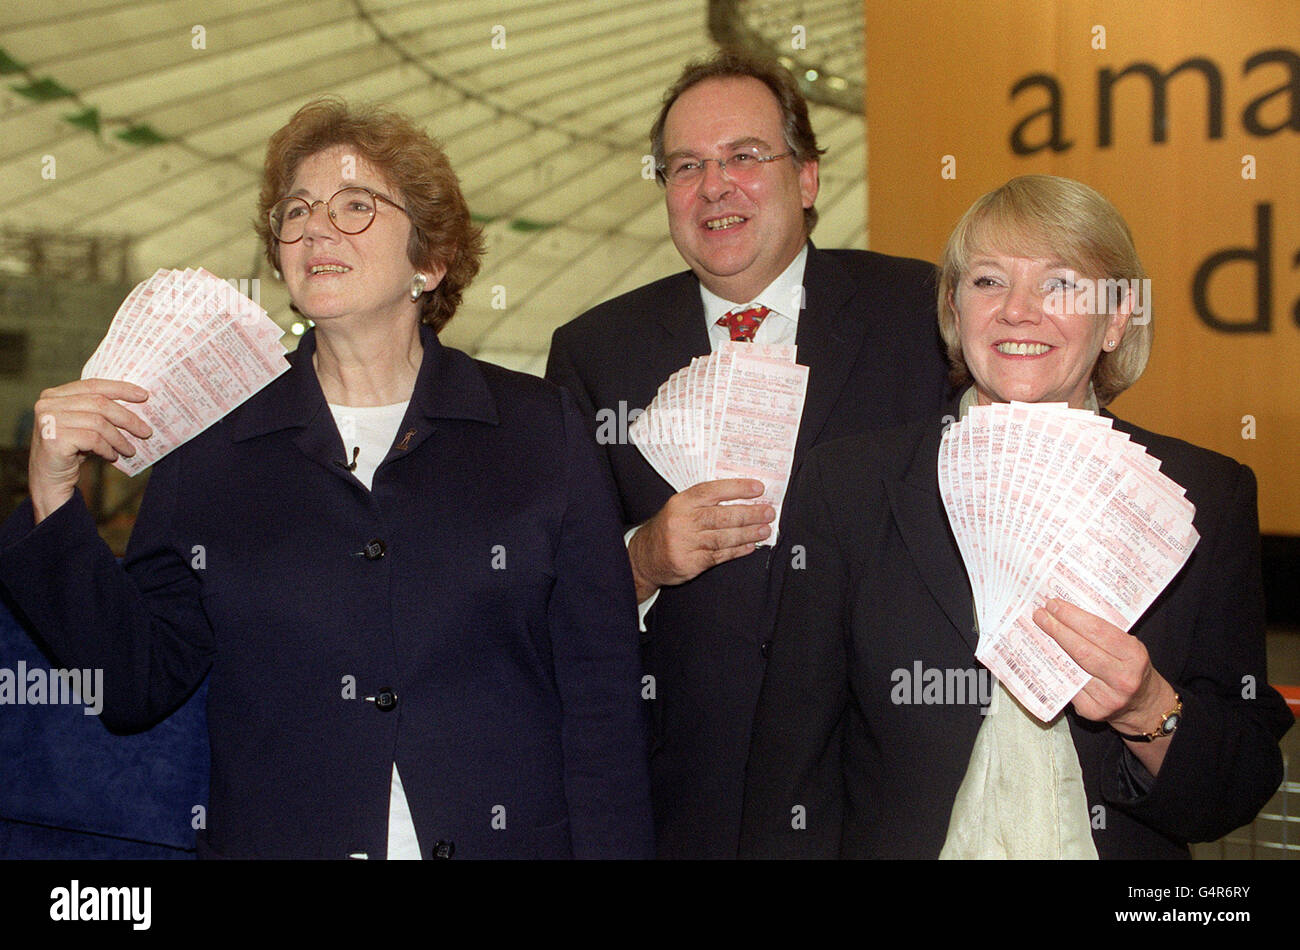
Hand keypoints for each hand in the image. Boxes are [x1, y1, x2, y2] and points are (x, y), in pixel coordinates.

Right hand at [29, 379, 150, 523]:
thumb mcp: (83, 425)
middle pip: (99, 404)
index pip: (93, 385)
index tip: (144, 396)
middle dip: (127, 418)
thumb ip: (98, 410)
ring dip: (119, 438)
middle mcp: (48, 404)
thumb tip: (137, 402)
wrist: (49, 480)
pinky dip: (107, 449)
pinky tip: (112, 456)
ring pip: (99, 423)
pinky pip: (93, 440)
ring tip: (130, 450)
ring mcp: (49, 421)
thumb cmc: (71, 450)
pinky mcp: (54, 439)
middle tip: (146, 431)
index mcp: (54, 395)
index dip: (121, 389)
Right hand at [627, 478, 773, 601]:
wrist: (644, 557)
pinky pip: (719, 555)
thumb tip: (741, 497)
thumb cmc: (668, 528)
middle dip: (749, 514)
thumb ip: (705, 502)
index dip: (737, 488)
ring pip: (723, 537)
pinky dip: (737, 551)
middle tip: (768, 512)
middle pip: (721, 516)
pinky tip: (749, 546)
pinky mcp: (690, 563)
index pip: (712, 491)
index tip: (758, 488)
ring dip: (748, 533)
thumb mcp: (679, 508)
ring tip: (764, 530)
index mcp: (681, 502)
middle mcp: (682, 521)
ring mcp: (685, 543)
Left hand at [1034, 598, 1178, 772]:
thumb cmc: (1131, 668)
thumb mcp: (1129, 647)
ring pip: (1071, 668)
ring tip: (1039, 631)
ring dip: (1051, 648)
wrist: (1143, 705)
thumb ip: (1105, 633)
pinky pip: (1068, 686)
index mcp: (1134, 656)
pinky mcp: (1092, 711)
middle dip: (1057, 630)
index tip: (1054, 605)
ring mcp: (1107, 698)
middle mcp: (1123, 678)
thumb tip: (1067, 612)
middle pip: (1081, 650)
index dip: (1073, 617)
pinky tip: (1047, 656)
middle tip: (1040, 615)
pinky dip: (1056, 670)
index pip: (1098, 632)